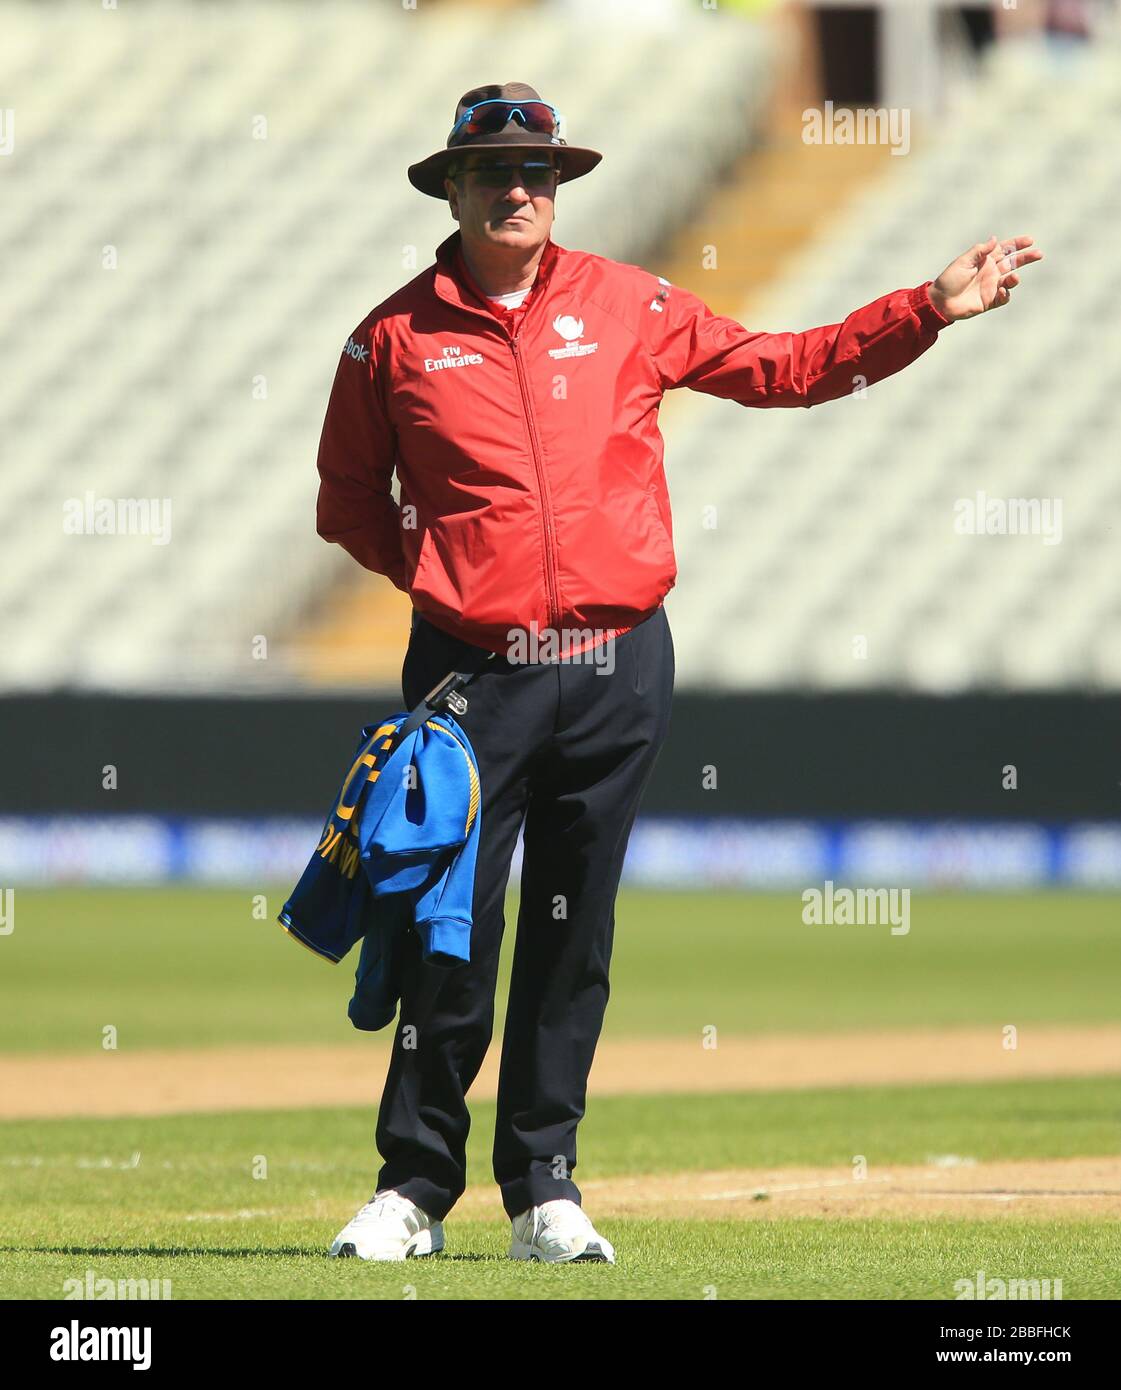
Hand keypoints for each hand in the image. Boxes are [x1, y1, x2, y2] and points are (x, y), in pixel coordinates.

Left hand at [927, 235, 1042, 321]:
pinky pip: (1003, 298)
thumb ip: (980, 251)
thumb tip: (995, 239)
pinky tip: (1002, 291)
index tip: (1030, 240)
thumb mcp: (963, 261)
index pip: (1005, 249)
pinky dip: (1006, 294)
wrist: (940, 302)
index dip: (1017, 244)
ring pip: (1010, 280)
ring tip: (1014, 278)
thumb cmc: (949, 279)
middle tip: (1038, 254)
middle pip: (1013, 263)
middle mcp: (990, 272)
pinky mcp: (989, 301)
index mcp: (985, 260)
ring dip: (1015, 278)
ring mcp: (991, 287)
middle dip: (1026, 258)